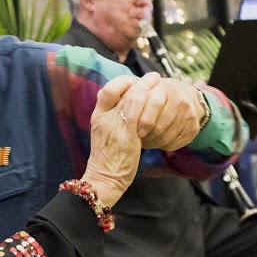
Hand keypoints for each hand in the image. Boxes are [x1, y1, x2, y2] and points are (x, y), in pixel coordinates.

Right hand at [82, 74, 150, 208]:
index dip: (122, 82)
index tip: (135, 82)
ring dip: (148, 87)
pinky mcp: (127, 135)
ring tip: (159, 83)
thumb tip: (126, 110)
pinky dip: (150, 104)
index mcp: (97, 117)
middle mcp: (103, 117)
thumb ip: (112, 121)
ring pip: (132, 97)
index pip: (106, 90)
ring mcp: (114, 125)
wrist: (103, 179)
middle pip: (122, 90)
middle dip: (140, 81)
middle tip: (154, 77)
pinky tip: (160, 101)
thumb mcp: (105, 135)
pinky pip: (139, 113)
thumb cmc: (108, 160)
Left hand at [128, 71, 204, 150]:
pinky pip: (175, 143)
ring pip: (166, 136)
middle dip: (146, 135)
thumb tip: (101, 94)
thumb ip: (121, 92)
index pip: (153, 102)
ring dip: (153, 142)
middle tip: (138, 138)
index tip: (134, 129)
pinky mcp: (193, 128)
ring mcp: (188, 114)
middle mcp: (178, 99)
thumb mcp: (140, 89)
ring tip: (145, 141)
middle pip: (159, 125)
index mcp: (162, 87)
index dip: (142, 119)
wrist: (184, 98)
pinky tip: (157, 141)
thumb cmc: (152, 96)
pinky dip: (163, 145)